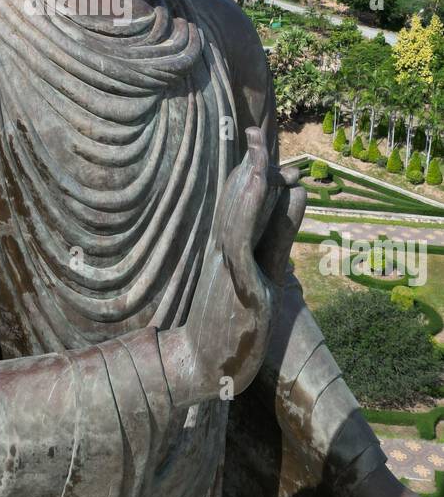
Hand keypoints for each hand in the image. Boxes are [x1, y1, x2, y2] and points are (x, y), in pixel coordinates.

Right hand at [159, 126, 306, 407]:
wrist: (201, 365)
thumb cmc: (231, 323)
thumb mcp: (265, 271)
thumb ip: (279, 234)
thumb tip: (294, 195)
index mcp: (229, 245)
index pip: (240, 197)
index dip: (252, 167)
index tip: (260, 141)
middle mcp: (224, 248)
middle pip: (237, 196)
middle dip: (250, 163)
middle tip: (256, 131)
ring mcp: (227, 265)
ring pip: (238, 213)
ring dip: (248, 180)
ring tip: (258, 148)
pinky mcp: (236, 283)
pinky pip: (241, 240)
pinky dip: (248, 212)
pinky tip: (256, 190)